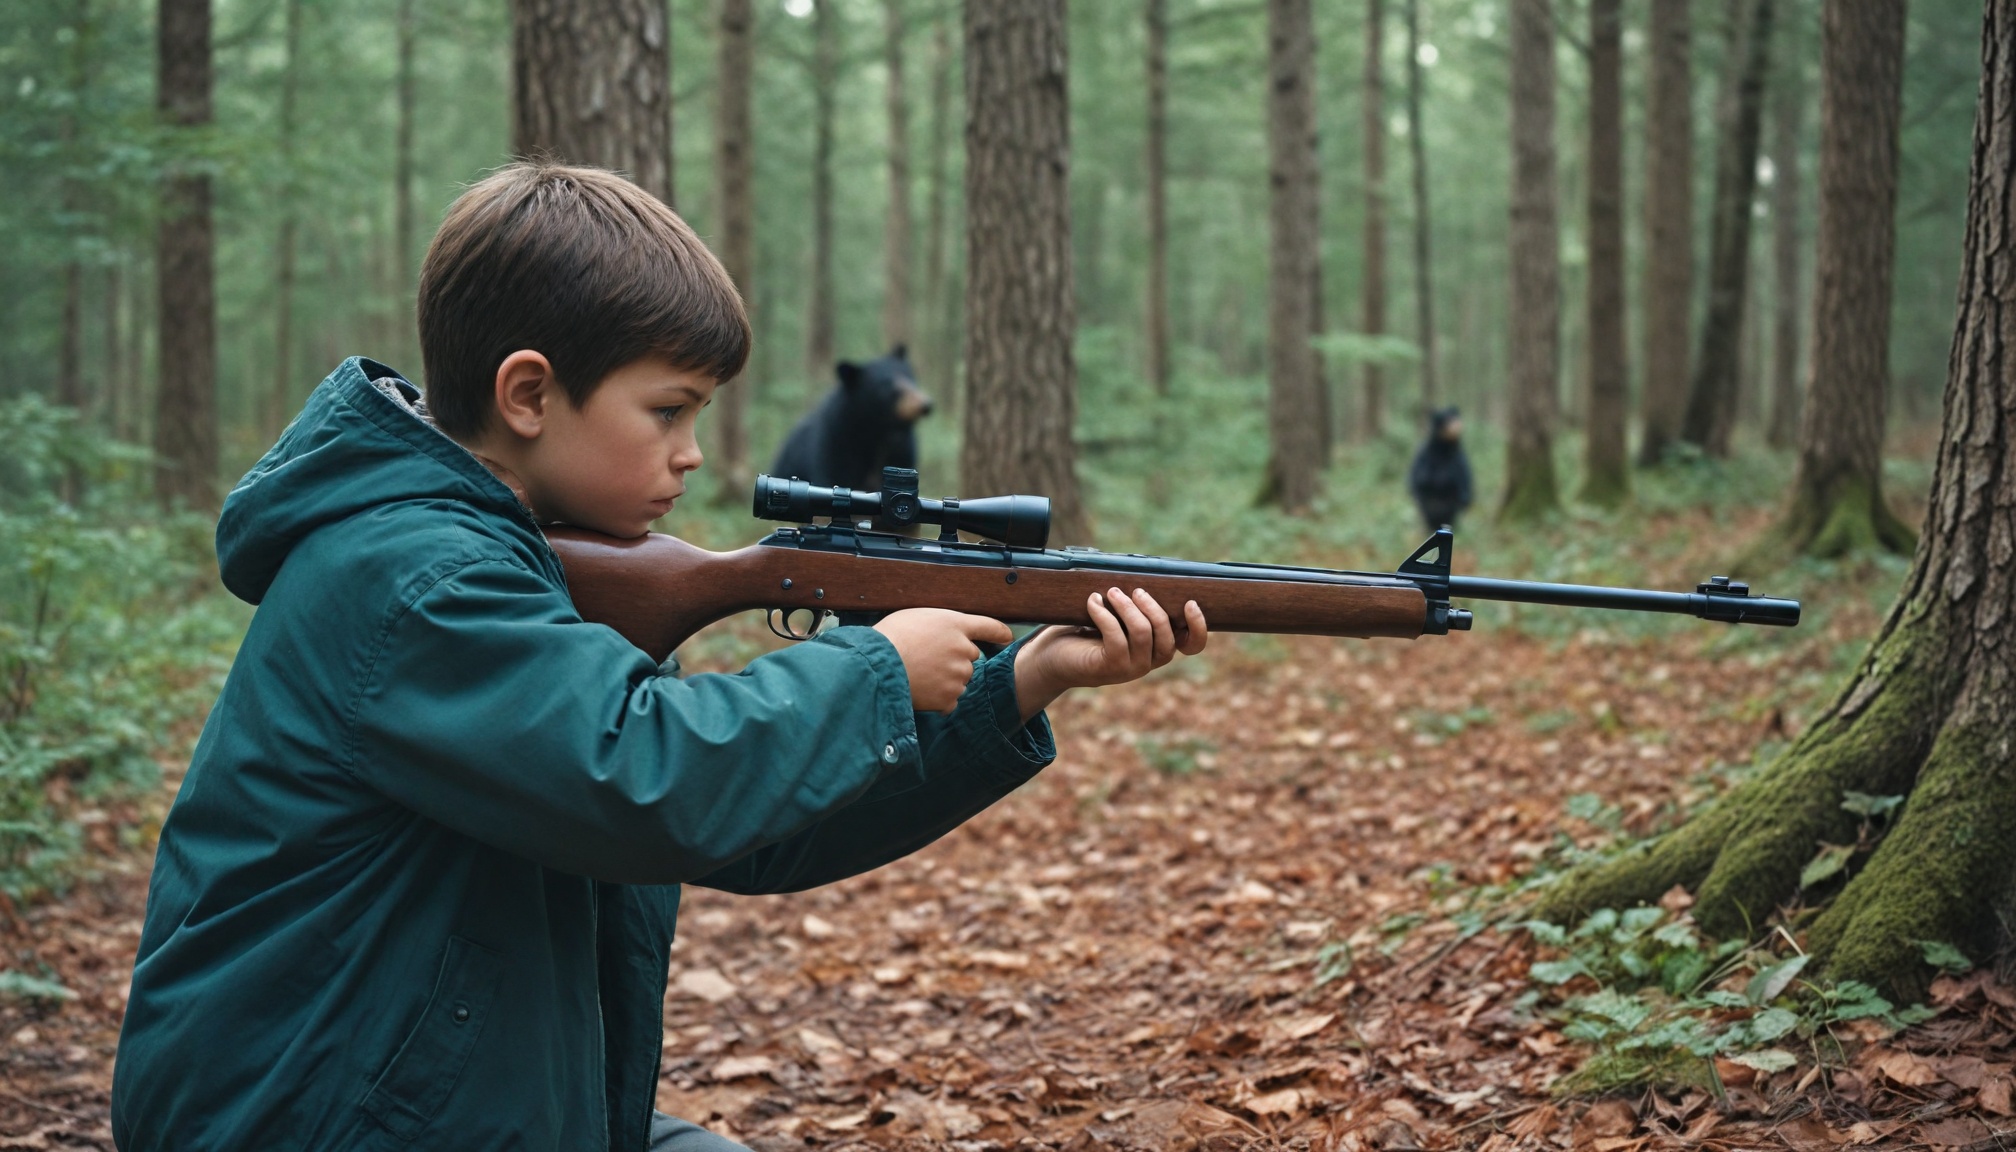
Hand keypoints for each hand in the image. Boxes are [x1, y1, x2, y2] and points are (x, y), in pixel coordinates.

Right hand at [873, 608, 1014, 713]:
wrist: (877, 665)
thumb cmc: (890, 637)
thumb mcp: (917, 617)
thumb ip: (940, 626)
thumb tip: (944, 636)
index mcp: (956, 625)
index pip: (989, 627)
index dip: (1000, 633)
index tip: (1006, 638)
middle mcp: (963, 649)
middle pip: (971, 658)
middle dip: (954, 660)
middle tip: (928, 660)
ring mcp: (958, 675)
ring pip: (960, 680)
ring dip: (946, 680)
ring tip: (920, 675)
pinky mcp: (949, 697)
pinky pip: (950, 701)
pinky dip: (938, 700)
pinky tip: (921, 691)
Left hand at [1013, 588, 1208, 720]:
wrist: (1054, 657)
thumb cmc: (1087, 631)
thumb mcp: (1117, 616)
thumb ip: (1136, 605)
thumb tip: (1145, 577)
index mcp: (1158, 648)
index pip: (1193, 645)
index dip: (1198, 626)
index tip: (1190, 603)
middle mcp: (1149, 662)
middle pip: (1166, 633)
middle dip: (1151, 606)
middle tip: (1132, 590)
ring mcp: (1131, 668)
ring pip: (1143, 632)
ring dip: (1127, 607)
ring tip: (1111, 592)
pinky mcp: (1110, 667)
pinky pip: (1115, 636)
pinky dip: (1104, 613)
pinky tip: (1092, 601)